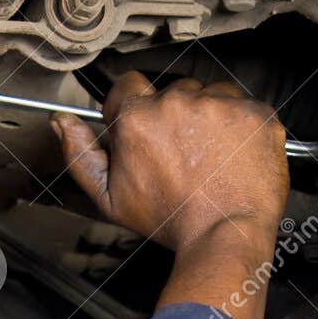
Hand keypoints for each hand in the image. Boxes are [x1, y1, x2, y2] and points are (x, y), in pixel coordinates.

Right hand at [52, 72, 287, 250]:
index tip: (146, 128)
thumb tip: (62, 121)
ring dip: (211, 118)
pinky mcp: (255, 112)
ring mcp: (221, 104)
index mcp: (138, 117)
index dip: (134, 108)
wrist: (225, 233)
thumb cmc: (170, 219)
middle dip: (177, 116)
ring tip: (211, 155)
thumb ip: (79, 154)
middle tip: (183, 152)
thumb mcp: (109, 197)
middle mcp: (179, 102)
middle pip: (174, 91)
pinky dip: (242, 127)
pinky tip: (234, 155)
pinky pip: (246, 106)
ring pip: (212, 96)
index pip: (128, 85)